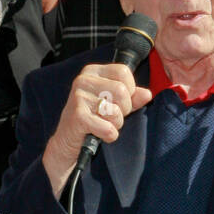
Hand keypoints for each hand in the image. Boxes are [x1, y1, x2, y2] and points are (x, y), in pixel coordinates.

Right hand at [42, 62, 151, 197]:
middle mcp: (83, 80)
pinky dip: (109, 135)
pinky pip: (107, 127)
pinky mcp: (78, 116)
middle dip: (124, 109)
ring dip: (116, 123)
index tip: (119, 102)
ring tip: (104, 124)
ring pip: (115, 109)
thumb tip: (147, 94)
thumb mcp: (114, 104)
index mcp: (93, 72)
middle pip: (121, 90)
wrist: (67, 142)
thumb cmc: (91, 120)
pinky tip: (99, 134)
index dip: (129, 90)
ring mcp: (79, 97)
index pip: (123, 71)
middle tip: (112, 116)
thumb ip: (131, 97)